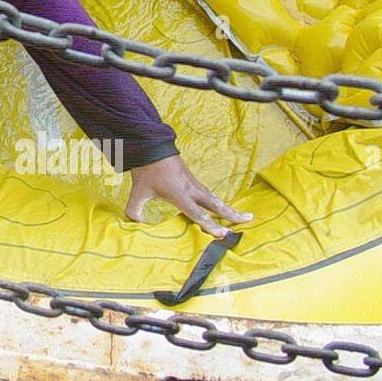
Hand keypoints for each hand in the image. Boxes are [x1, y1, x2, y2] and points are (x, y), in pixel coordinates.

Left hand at [125, 155, 251, 238]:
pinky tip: (219, 207)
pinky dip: (217, 202)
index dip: (210, 226)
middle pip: (215, 205)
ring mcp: (193, 182)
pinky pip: (208, 193)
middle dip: (231, 214)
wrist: (150, 145)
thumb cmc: (146, 169)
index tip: (224, 235)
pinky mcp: (192, 178)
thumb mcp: (137, 191)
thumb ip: (134, 210)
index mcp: (179, 194)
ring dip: (227, 208)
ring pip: (213, 198)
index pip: (198, 214)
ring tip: (241, 216)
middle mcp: (190, 189)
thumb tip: (132, 223)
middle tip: (248, 220)